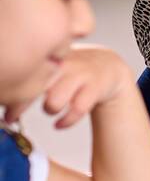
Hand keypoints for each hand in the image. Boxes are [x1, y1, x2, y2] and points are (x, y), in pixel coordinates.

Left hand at [6, 44, 133, 128]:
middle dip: (19, 106)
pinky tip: (59, 124)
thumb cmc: (70, 71)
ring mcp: (79, 75)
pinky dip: (65, 121)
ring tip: (50, 109)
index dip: (9, 96)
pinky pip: (76, 111)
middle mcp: (62, 63)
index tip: (4, 110)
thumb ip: (30, 76)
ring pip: (53, 102)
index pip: (21, 76)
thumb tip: (2, 98)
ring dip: (49, 109)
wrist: (107, 67)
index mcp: (47, 56)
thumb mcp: (51, 66)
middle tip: (11, 117)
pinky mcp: (95, 88)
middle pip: (32, 88)